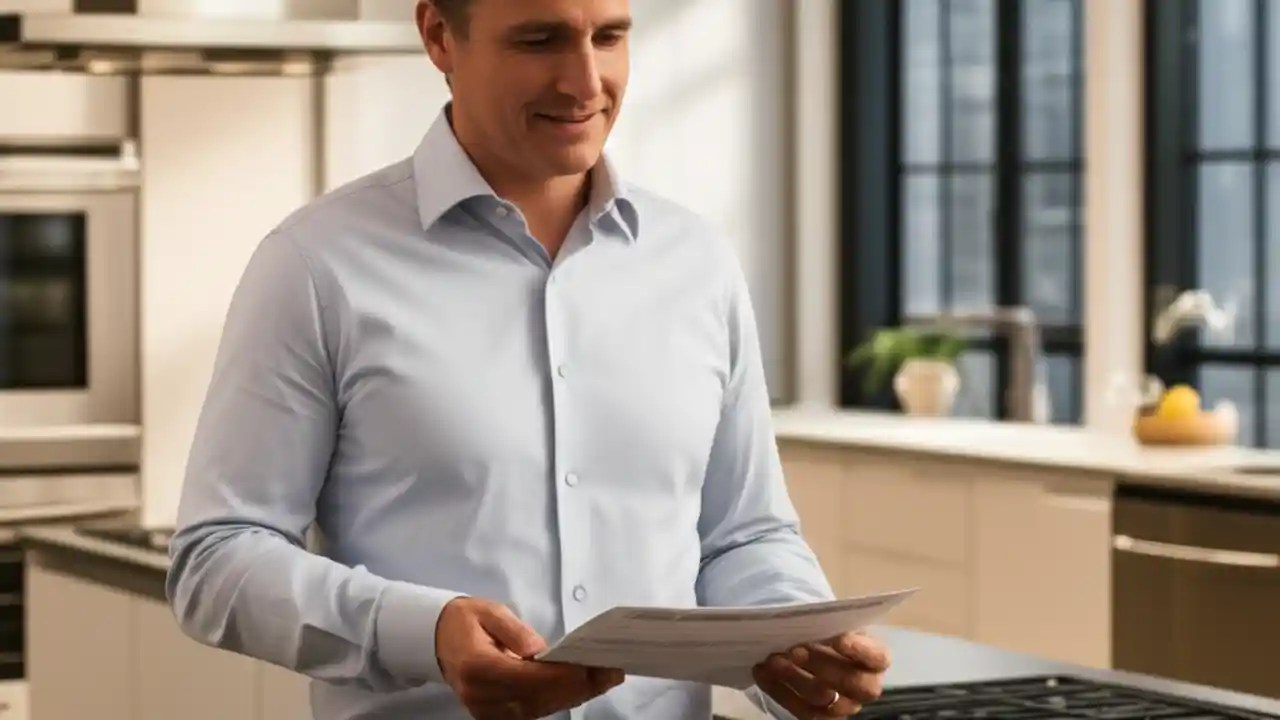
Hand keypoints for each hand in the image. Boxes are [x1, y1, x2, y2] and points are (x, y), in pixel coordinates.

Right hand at [435, 597, 624, 718]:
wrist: (438, 640)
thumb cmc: (464, 621)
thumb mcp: (488, 612)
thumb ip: (515, 632)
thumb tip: (541, 651)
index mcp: (478, 668)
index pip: (528, 678)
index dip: (563, 675)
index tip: (592, 667)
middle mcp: (482, 697)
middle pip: (539, 698)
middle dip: (579, 686)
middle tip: (612, 672)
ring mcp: (488, 711)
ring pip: (541, 709)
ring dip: (575, 695)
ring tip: (605, 679)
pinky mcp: (496, 715)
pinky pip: (534, 711)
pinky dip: (561, 699)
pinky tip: (583, 687)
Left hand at [751, 632, 890, 718]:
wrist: (810, 647)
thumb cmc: (826, 631)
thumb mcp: (832, 622)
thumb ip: (827, 623)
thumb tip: (806, 618)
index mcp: (875, 659)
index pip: (877, 657)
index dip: (860, 649)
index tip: (838, 637)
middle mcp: (865, 687)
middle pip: (851, 682)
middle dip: (820, 665)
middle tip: (796, 650)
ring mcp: (844, 706)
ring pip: (822, 699)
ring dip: (794, 678)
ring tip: (773, 660)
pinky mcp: (820, 717)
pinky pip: (800, 710)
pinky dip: (778, 690)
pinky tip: (762, 672)